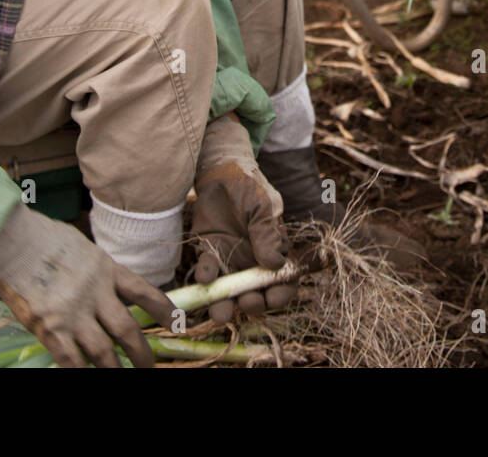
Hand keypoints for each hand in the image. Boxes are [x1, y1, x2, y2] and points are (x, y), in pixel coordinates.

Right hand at [0, 205, 176, 367]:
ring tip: (122, 377)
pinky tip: (86, 376)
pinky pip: (71, 360)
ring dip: (115, 369)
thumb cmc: (42, 237)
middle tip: (150, 368)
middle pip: (128, 330)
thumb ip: (97, 269)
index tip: (177, 323)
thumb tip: (106, 283)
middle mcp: (96, 293)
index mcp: (106, 269)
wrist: (12, 241)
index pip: (144, 292)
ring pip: (104, 351)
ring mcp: (74, 313)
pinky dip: (81, 372)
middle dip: (142, 353)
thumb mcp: (82, 246)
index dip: (163, 310)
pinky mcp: (50, 329)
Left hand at [192, 157, 293, 323]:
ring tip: (221, 314)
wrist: (222, 172)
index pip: (283, 282)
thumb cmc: (251, 189)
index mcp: (274, 254)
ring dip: (225, 305)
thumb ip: (267, 235)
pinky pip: (207, 270)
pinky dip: (206, 276)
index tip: (274, 297)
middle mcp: (252, 264)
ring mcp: (230, 261)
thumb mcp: (263, 208)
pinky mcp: (209, 253)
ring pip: (229, 292)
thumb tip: (274, 264)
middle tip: (248, 302)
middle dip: (253, 304)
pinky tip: (205, 278)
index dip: (281, 294)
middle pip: (256, 294)